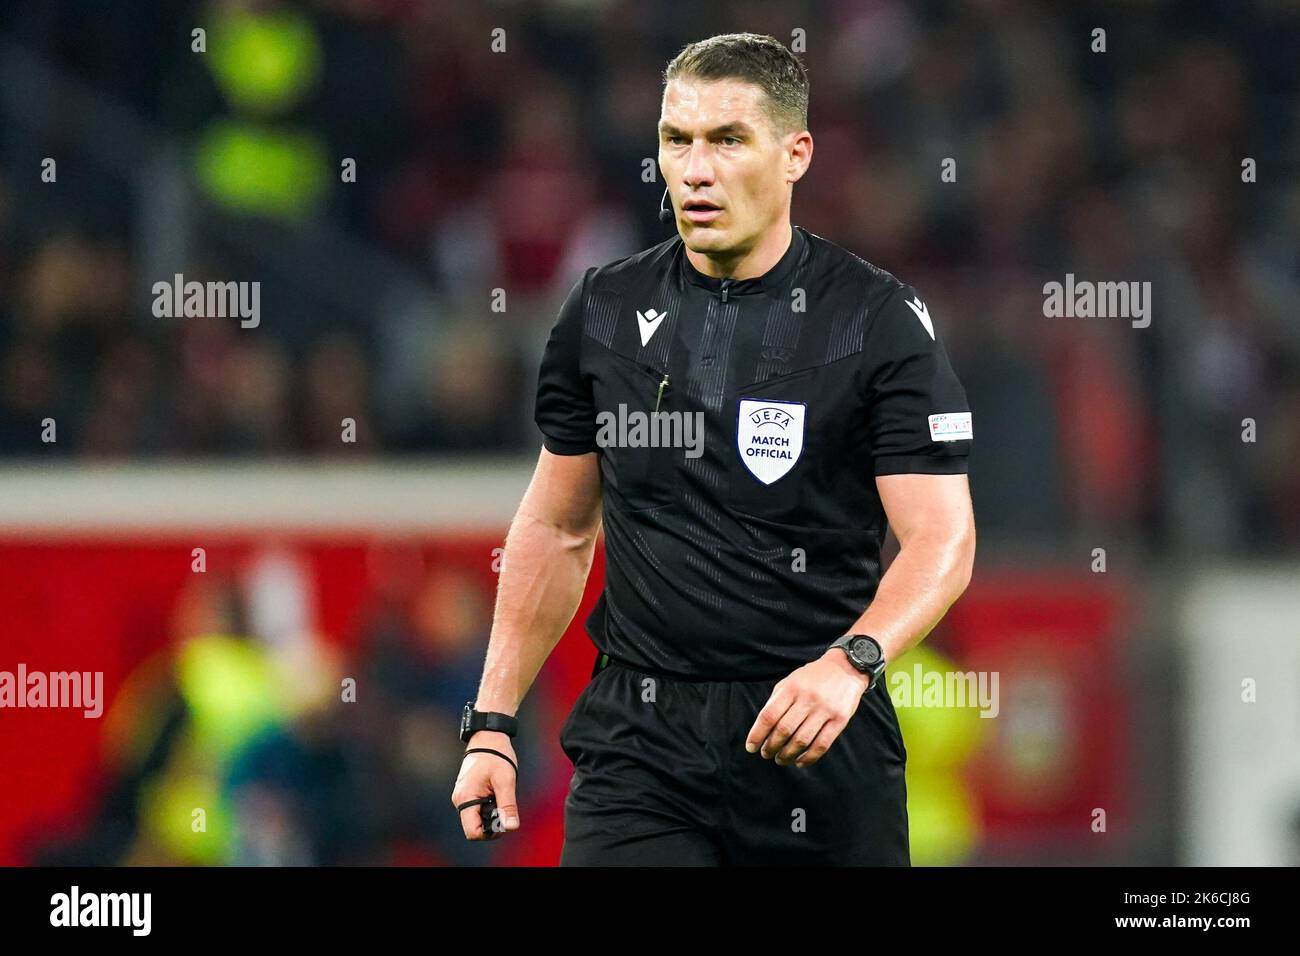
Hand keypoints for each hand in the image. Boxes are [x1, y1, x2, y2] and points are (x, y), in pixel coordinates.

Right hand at [451, 730, 519, 839]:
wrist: (488, 736)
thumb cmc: (496, 755)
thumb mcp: (505, 781)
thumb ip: (507, 806)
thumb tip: (511, 828)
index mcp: (466, 798)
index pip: (473, 832)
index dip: (490, 833)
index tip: (503, 819)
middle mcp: (460, 799)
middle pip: (475, 827)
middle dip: (491, 823)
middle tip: (505, 806)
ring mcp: (462, 796)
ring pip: (476, 818)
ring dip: (490, 813)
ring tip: (500, 795)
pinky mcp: (467, 792)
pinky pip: (476, 808)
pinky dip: (488, 805)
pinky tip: (495, 792)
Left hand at [745, 650, 870, 766]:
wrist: (845, 669)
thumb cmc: (811, 678)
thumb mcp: (790, 682)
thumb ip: (776, 702)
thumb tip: (761, 729)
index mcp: (791, 688)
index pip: (769, 715)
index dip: (757, 734)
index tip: (751, 747)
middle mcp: (807, 698)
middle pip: (784, 730)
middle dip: (771, 746)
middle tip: (766, 754)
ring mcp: (825, 709)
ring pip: (801, 740)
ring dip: (787, 755)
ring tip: (780, 759)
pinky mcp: (840, 720)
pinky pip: (822, 744)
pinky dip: (808, 758)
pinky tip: (799, 762)